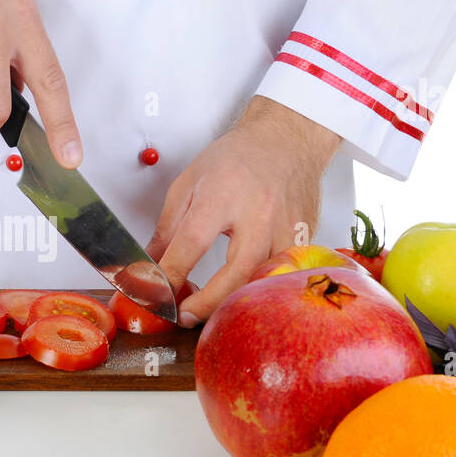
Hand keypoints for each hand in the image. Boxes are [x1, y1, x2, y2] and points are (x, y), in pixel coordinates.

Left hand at [146, 96, 341, 326]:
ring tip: (211, 309)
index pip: (192, 244)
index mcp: (222, 195)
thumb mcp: (189, 184)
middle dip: (208, 302)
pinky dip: (260, 288)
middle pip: (236, 272)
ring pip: (263, 280)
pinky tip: (241, 293)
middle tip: (185, 316)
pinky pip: (282, 274)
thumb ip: (168, 228)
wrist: (286, 141)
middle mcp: (258, 214)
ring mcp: (287, 229)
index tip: (158, 294)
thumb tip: (151, 265)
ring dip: (234, 300)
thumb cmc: (236, 159)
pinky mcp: (305, 239)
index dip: (172, 274)